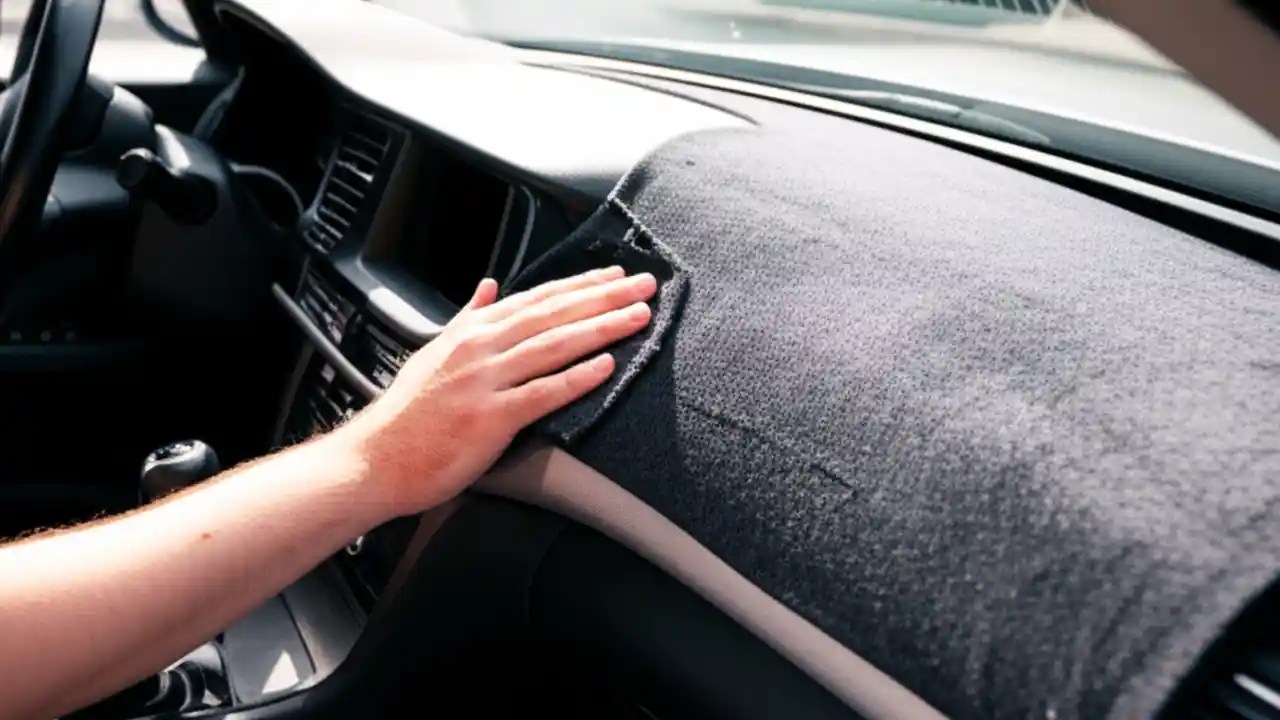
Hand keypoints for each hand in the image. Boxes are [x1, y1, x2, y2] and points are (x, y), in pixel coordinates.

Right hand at [337, 266, 656, 518]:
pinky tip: (606, 365)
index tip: (614, 276)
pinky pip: (542, 393)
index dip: (579, 285)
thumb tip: (488, 287)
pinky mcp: (489, 419)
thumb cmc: (407, 413)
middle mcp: (480, 349)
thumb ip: (466, 318)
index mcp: (471, 332)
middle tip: (644, 286)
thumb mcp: (433, 352)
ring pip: (554, 345)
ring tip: (638, 317)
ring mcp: (485, 382)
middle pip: (553, 314)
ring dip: (600, 327)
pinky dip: (576, 378)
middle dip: (603, 297)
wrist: (377, 459)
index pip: (536, 298)